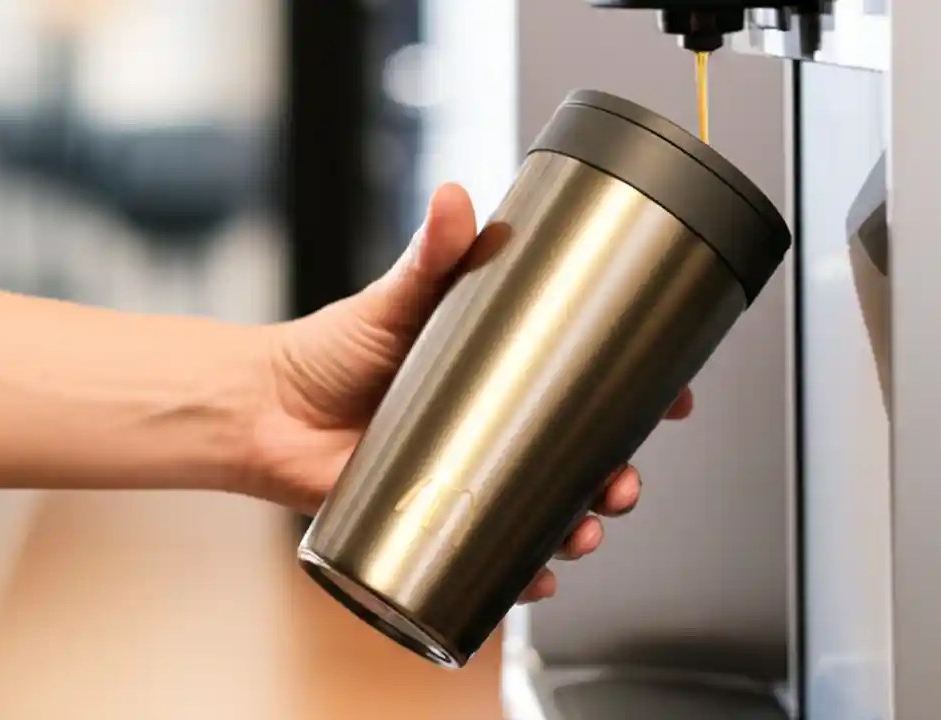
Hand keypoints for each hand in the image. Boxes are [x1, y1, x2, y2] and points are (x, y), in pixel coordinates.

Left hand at [261, 183, 693, 602]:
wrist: (264, 410)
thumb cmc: (329, 350)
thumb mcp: (392, 299)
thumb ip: (429, 254)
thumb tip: (453, 195)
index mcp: (501, 374)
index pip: (587, 383)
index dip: (641, 394)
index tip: (675, 397)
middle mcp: (495, 429)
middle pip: (581, 458)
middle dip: (619, 475)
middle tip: (625, 483)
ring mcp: (469, 477)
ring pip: (547, 511)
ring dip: (579, 529)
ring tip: (582, 534)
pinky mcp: (436, 520)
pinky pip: (492, 555)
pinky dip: (521, 574)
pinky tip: (536, 578)